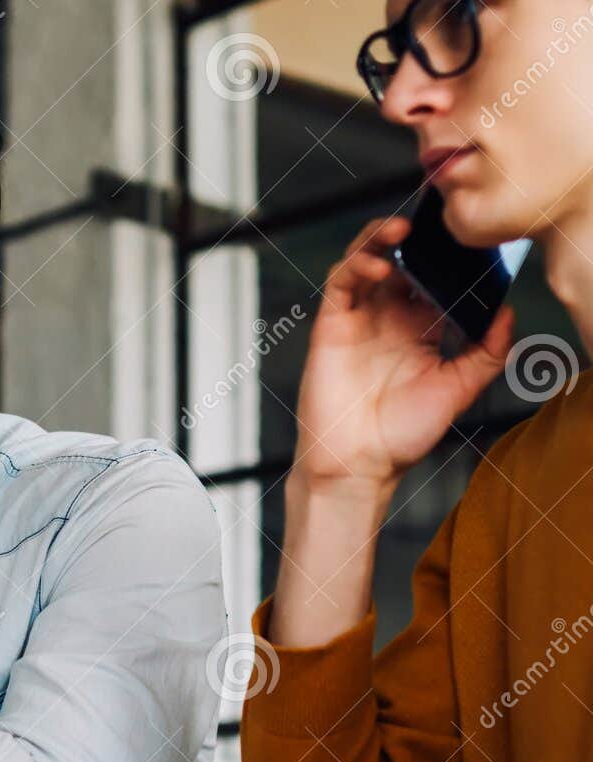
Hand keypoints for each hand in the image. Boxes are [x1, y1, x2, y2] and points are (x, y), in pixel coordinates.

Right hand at [293, 216, 515, 494]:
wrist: (360, 463)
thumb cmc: (402, 434)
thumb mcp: (460, 389)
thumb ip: (487, 352)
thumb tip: (509, 313)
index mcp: (417, 329)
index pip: (430, 277)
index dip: (444, 253)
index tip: (464, 235)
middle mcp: (386, 318)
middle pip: (397, 259)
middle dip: (411, 235)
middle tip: (430, 218)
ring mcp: (357, 319)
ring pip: (365, 261)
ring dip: (379, 239)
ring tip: (400, 229)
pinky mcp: (331, 326)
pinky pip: (340, 284)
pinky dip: (356, 266)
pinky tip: (379, 265)